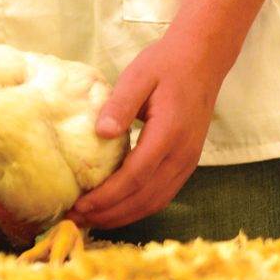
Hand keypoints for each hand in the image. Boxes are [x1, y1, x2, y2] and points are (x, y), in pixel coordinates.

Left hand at [67, 26, 228, 228]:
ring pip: (154, 202)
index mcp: (169, 133)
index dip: (107, 196)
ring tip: (91, 219)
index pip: (135, 177)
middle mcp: (182, 155)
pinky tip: (115, 209)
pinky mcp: (187, 164)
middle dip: (109, 214)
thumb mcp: (138, 75)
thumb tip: (101, 133)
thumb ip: (121, 104)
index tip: (80, 204)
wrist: (202, 60)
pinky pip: (162, 195)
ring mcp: (188, 162)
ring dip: (122, 216)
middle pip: (144, 198)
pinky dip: (137, 208)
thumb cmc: (166, 64)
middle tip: (76, 219)